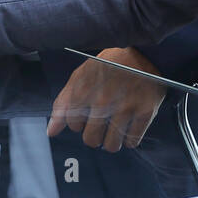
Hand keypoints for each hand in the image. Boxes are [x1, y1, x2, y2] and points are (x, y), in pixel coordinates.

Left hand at [48, 47, 165, 151]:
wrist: (145, 52)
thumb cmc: (110, 64)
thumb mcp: (81, 75)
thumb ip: (63, 103)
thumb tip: (51, 132)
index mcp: (84, 91)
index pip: (73, 124)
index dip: (79, 122)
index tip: (87, 115)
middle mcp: (103, 101)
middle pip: (91, 139)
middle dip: (94, 135)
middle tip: (101, 124)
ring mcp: (125, 108)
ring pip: (111, 145)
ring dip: (111, 141)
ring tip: (114, 129)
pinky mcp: (145, 112)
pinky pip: (132, 141)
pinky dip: (129, 139)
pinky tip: (128, 127)